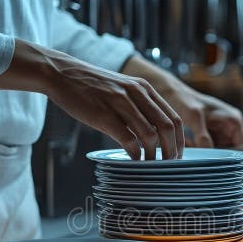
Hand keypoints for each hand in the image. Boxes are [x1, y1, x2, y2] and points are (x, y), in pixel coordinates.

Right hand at [0, 40, 183, 158]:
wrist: (62, 74)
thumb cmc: (92, 87)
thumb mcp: (122, 90)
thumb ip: (139, 108)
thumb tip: (153, 136)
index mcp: (145, 89)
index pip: (174, 118)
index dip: (180, 140)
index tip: (177, 156)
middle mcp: (137, 94)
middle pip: (167, 127)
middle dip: (172, 151)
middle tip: (168, 166)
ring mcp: (121, 104)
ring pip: (150, 136)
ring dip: (153, 156)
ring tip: (149, 166)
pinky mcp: (104, 115)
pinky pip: (128, 140)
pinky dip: (135, 155)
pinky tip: (132, 161)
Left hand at [122, 56, 242, 149]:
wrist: (170, 93)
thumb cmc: (185, 100)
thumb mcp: (195, 117)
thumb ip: (202, 136)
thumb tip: (208, 153)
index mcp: (234, 120)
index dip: (231, 156)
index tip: (214, 159)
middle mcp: (230, 126)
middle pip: (230, 151)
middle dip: (216, 155)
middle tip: (200, 156)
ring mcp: (219, 130)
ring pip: (218, 151)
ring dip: (206, 153)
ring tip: (192, 148)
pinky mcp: (209, 133)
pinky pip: (208, 147)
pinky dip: (199, 149)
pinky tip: (188, 144)